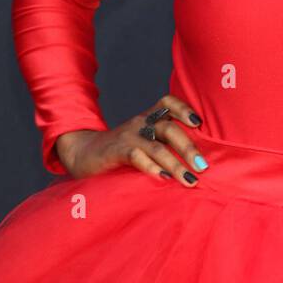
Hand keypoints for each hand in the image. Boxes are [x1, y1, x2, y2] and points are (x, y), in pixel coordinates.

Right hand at [54, 95, 209, 185]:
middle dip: (189, 147)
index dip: (184, 109)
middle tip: (202, 166)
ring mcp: (128, 137)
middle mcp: (140, 123)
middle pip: (169, 129)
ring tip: (190, 180)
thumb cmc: (118, 151)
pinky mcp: (116, 151)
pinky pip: (137, 156)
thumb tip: (194, 162)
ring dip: (176, 164)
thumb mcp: (141, 141)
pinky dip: (152, 167)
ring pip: (157, 146)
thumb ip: (163, 145)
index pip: (168, 103)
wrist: (80, 153)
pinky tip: (164, 179)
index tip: (199, 124)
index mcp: (148, 118)